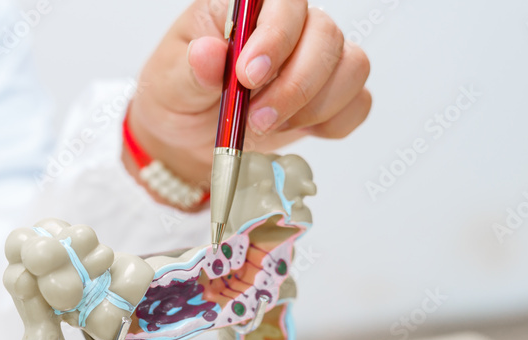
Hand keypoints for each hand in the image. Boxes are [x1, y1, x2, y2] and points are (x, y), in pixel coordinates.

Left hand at [128, 0, 370, 187]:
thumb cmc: (178, 97)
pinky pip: (358, 103)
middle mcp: (291, 27)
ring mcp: (315, 60)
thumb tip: (208, 53)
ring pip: (351, 68)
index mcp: (249, 10)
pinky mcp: (330, 97)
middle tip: (256, 119)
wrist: (186, 138)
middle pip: (326, 36)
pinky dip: (332, 123)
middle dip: (294, 85)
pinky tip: (297, 131)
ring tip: (267, 126)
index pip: (283, 3)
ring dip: (313, 106)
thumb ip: (192, 69)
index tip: (248, 76)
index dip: (275, 36)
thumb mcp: (169, 83)